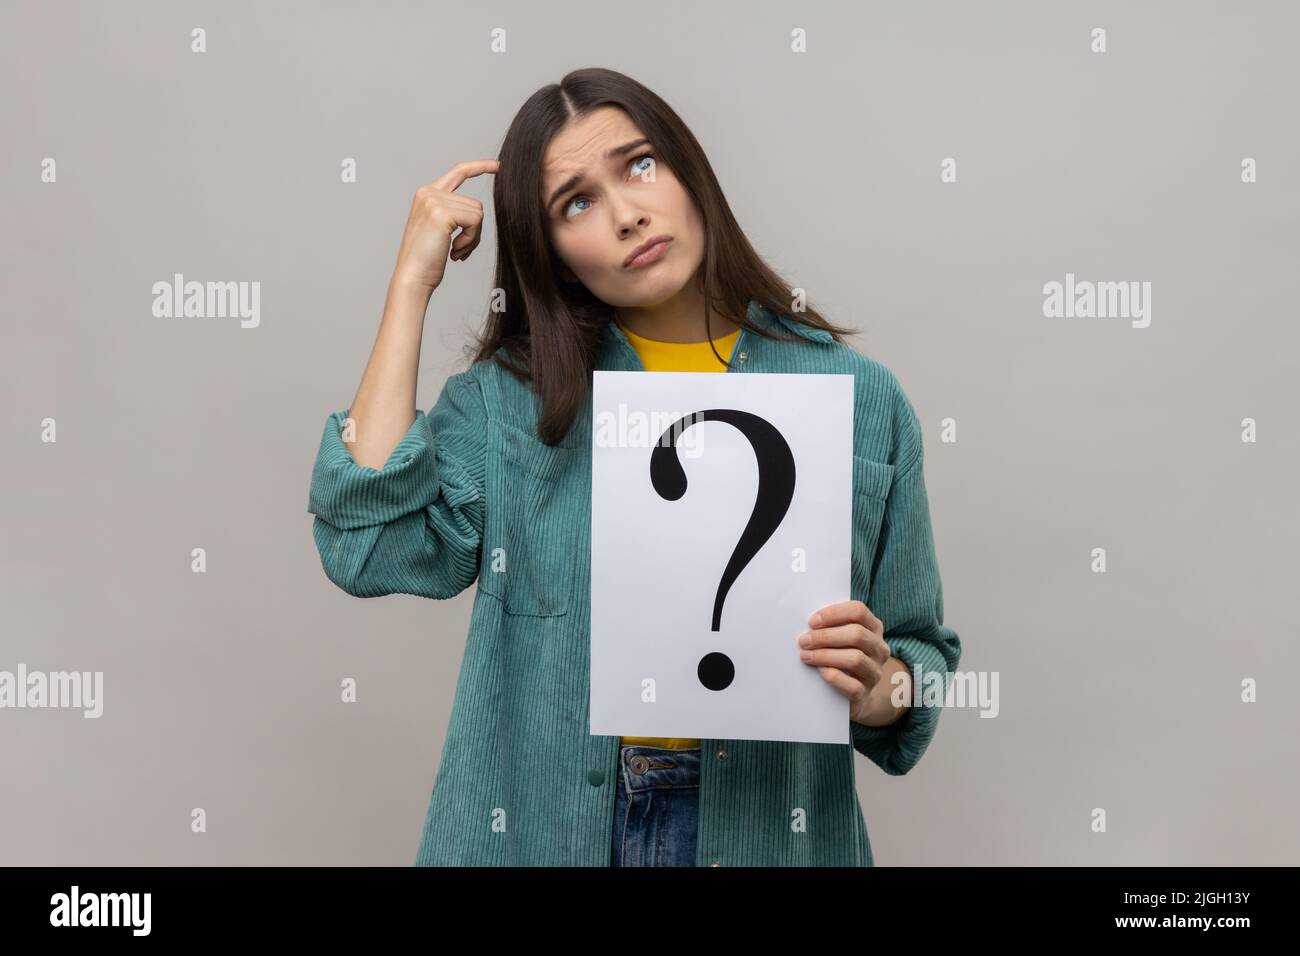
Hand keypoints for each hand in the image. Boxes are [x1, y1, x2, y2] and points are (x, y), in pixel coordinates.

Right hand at [391, 159, 498, 293]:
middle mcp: (428, 192)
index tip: (497, 166)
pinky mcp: (442, 212)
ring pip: (478, 213)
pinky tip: (454, 252)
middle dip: (473, 231)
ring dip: (472, 238)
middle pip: (475, 204)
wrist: (412, 277)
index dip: (479, 167)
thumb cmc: (426, 260)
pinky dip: (470, 240)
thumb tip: (477, 212)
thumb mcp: (439, 230)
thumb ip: (453, 213)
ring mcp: (434, 200)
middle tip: (458, 249)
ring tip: (454, 251)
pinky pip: (476, 221)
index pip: (458, 172)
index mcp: (426, 194)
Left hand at [797, 599, 910, 726]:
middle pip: (857, 634)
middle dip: (825, 636)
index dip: (833, 614)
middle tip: (803, 641)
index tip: (812, 622)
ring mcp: (875, 672)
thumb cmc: (840, 656)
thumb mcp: (841, 637)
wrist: (852, 692)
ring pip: (855, 659)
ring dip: (825, 655)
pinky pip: (852, 685)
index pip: (859, 611)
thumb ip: (831, 626)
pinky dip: (833, 676)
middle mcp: (879, 649)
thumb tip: (808, 622)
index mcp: (874, 628)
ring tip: (806, 655)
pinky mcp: (865, 693)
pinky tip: (820, 671)